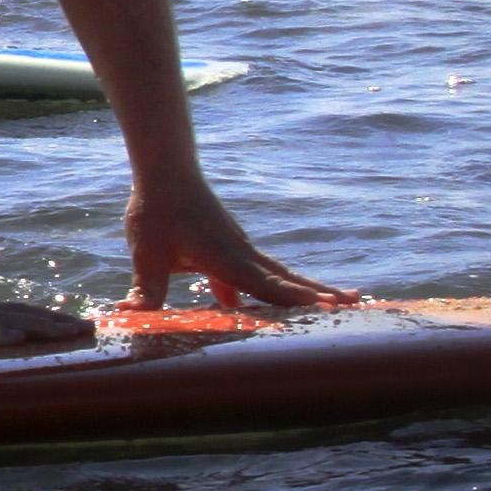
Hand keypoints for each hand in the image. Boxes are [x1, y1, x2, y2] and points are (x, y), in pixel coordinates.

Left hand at [128, 173, 356, 313]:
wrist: (166, 174)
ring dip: (305, 289)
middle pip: (286, 279)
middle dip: (319, 294)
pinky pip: (258, 272)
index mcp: (225, 257)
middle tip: (358, 303)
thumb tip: (133, 315)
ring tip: (338, 301)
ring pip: (278, 274)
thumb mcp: (146, 255)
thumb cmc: (156, 213)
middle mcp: (241, 253)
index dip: (293, 298)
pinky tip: (256, 307)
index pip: (264, 283)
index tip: (326, 307)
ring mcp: (240, 250)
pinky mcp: (232, 249)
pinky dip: (272, 287)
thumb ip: (146, 290)